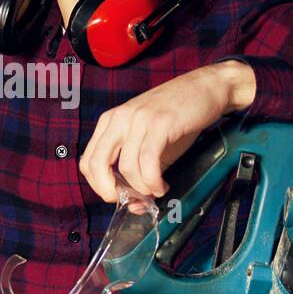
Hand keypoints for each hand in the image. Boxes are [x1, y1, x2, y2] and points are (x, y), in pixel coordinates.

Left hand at [80, 61, 255, 201]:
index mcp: (111, 121)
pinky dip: (153, 181)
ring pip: (127, 167)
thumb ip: (138, 171)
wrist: (205, 88)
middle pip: (96, 164)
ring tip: (156, 190)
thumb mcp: (150, 143)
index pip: (87, 160)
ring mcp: (138, 119)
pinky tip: (161, 185)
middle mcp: (119, 118)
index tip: (117, 196)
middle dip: (110, 191)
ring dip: (142, 188)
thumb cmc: (177, 118)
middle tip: (131, 200)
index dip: (98, 185)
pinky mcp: (159, 123)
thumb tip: (133, 205)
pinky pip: (148, 161)